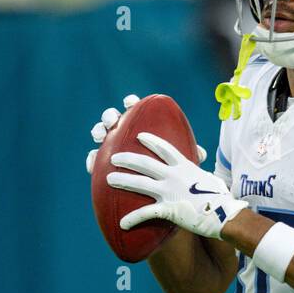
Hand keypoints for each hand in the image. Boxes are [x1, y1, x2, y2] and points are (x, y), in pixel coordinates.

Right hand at [86, 94, 207, 174]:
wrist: (156, 190)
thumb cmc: (170, 171)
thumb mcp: (181, 164)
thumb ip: (189, 154)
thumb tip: (202, 154)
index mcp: (141, 126)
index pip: (135, 108)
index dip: (131, 102)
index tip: (130, 103)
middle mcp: (124, 132)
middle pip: (113, 117)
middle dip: (110, 115)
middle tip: (113, 121)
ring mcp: (112, 146)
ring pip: (101, 134)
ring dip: (98, 131)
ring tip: (100, 137)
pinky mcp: (103, 163)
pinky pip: (94, 159)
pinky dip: (91, 160)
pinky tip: (91, 166)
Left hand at [107, 132, 244, 239]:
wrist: (225, 214)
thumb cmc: (222, 199)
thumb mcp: (211, 180)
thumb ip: (201, 176)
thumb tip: (205, 176)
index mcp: (185, 167)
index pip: (165, 149)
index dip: (151, 141)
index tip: (139, 136)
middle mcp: (174, 176)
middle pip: (146, 163)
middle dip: (128, 158)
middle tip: (114, 157)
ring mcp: (170, 191)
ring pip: (140, 183)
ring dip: (123, 180)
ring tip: (108, 179)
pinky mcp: (169, 209)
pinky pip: (146, 213)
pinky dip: (133, 218)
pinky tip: (122, 223)